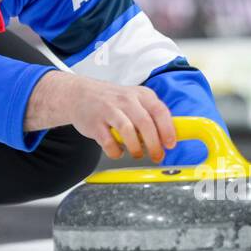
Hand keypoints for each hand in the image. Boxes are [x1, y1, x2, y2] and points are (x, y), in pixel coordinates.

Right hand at [26, 71, 175, 161]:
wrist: (80, 94)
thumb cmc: (113, 101)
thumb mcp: (135, 100)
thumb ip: (151, 115)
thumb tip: (170, 137)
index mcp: (141, 95)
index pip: (160, 111)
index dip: (168, 130)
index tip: (170, 144)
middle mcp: (126, 100)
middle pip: (145, 123)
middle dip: (154, 144)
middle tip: (156, 156)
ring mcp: (109, 110)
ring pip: (127, 131)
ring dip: (135, 148)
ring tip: (136, 154)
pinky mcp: (94, 123)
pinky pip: (108, 142)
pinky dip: (115, 151)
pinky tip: (117, 151)